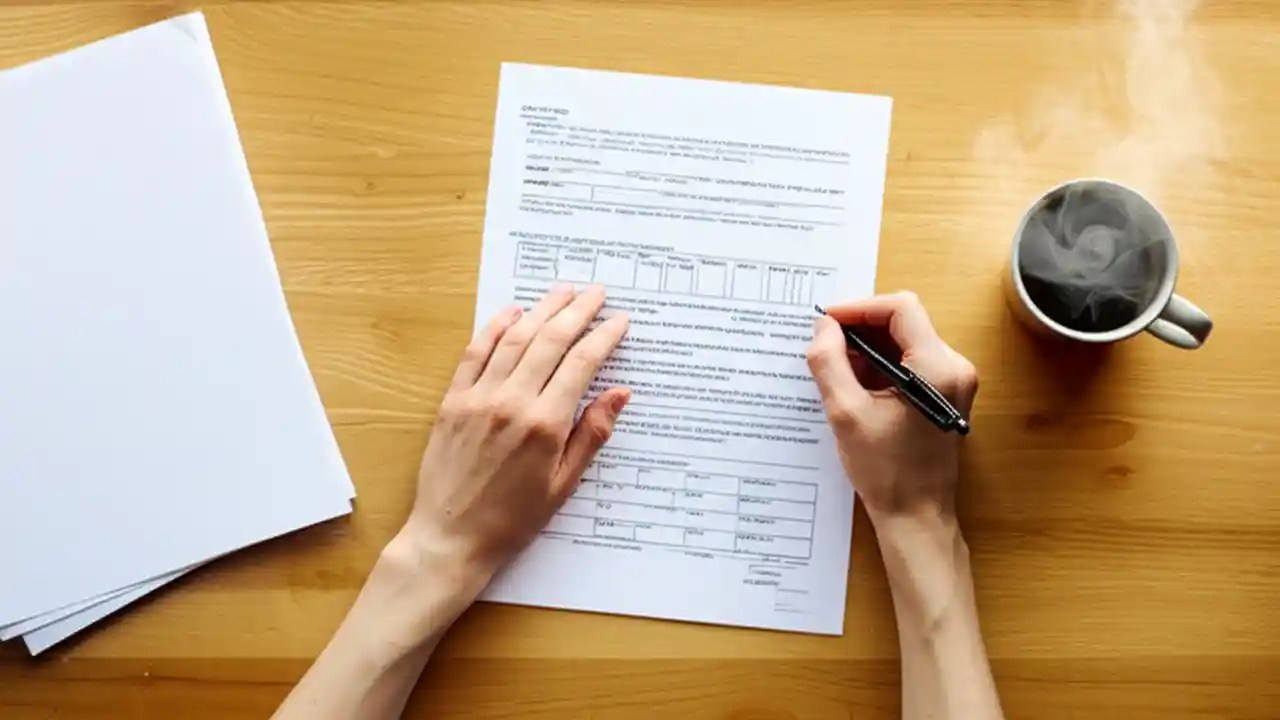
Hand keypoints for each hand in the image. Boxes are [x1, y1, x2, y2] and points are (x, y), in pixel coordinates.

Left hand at [405, 284, 629, 580]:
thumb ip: (591, 434)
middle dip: (577, 311)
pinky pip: (475, 353)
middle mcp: (511, 403)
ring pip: (515, 338)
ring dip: (541, 309)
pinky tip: (512, 312)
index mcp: (544, 425)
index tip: (619, 321)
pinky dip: (495, 327)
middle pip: (550, 341)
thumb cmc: (512, 521)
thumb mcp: (563, 485)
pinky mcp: (452, 401)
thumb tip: (619, 393)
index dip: (603, 337)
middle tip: (596, 293)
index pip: (581, 364)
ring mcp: (478, 398)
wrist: (450, 538)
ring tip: (562, 291)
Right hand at [806, 292, 977, 522]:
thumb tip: (822, 328)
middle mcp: (953, 367)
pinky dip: (880, 365)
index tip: (827, 322)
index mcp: (937, 368)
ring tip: (835, 369)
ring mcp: (952, 381)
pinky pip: (910, 363)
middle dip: (860, 329)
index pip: (900, 309)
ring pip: (904, 342)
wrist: (916, 516)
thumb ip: (830, 363)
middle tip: (825, 345)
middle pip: (903, 322)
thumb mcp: (846, 413)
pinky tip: (854, 384)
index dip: (859, 308)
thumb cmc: (886, 472)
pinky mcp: (944, 395)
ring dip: (868, 348)